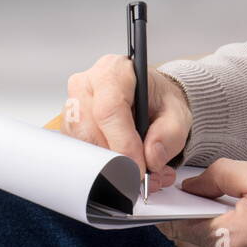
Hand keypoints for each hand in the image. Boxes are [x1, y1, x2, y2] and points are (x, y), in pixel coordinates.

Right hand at [62, 54, 192, 188]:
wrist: (152, 101)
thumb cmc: (159, 101)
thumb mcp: (177, 114)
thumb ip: (169, 135)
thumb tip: (152, 157)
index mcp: (115, 71)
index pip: (110, 109)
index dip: (123, 143)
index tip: (138, 167)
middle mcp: (88, 84)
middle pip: (88, 129)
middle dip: (113, 158)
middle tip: (136, 175)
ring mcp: (74, 105)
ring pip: (80, 144)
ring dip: (106, 165)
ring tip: (135, 171)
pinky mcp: (70, 125)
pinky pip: (77, 151)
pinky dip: (99, 165)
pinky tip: (121, 165)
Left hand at [157, 160, 246, 246]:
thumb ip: (221, 174)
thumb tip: (191, 184)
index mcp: (231, 236)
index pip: (180, 224)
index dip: (169, 205)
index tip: (164, 189)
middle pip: (185, 237)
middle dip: (181, 213)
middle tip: (188, 189)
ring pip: (197, 246)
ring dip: (196, 223)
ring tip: (208, 200)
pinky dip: (211, 231)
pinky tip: (223, 213)